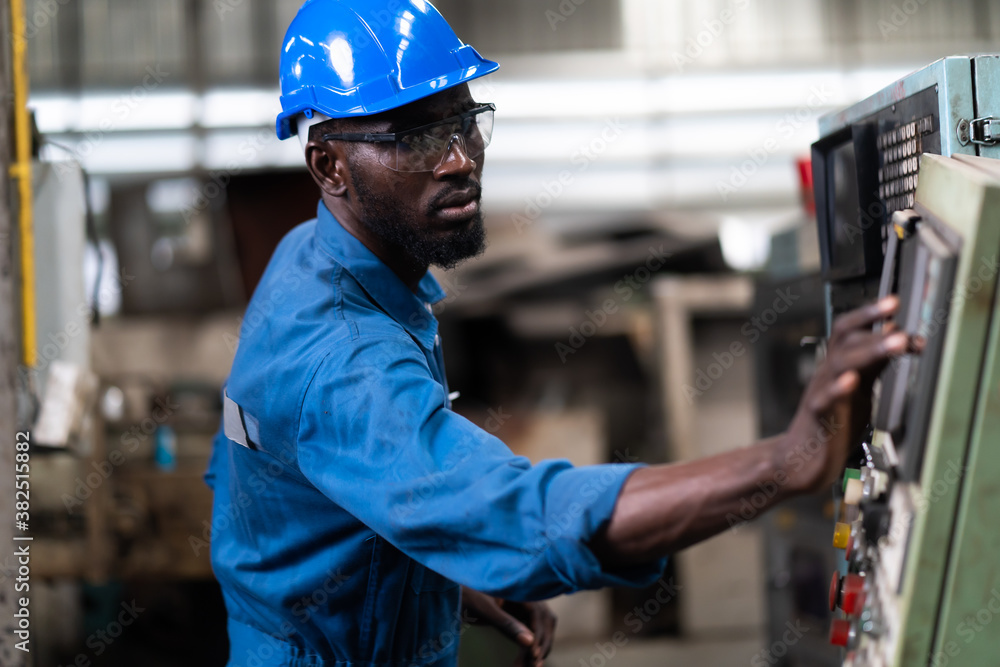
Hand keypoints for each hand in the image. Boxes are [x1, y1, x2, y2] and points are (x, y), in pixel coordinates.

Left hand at [461, 587, 555, 665]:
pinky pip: (528, 637)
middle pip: (544, 625)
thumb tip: (530, 642)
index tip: (534, 654)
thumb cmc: (468, 595)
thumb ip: (507, 624)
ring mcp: (524, 610)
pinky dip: (527, 651)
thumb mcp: (486, 610)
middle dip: (541, 646)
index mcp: (521, 590)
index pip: (539, 615)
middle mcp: (527, 598)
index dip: (539, 635)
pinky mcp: (519, 620)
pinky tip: (522, 665)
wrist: (455, 593)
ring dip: (536, 651)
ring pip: (539, 633)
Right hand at [781, 296, 908, 492]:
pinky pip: (825, 399)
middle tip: (897, 310)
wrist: (802, 458)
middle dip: (872, 323)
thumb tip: (895, 332)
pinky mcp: (818, 418)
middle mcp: (829, 373)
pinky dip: (838, 388)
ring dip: (870, 349)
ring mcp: (821, 393)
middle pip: (845, 339)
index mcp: (838, 365)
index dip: (872, 313)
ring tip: (896, 342)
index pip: (850, 329)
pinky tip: (852, 381)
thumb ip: (874, 361)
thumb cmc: (832, 421)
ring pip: (841, 363)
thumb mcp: (858, 385)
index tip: (897, 303)